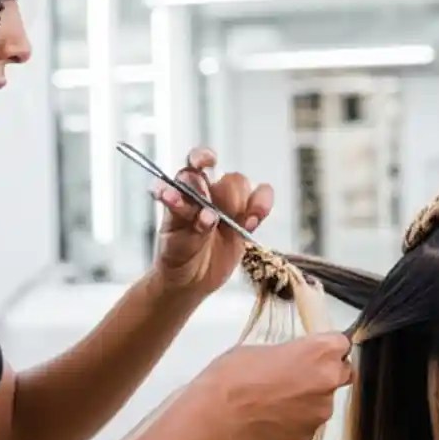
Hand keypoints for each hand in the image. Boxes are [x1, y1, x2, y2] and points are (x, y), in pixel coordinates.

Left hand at [150, 147, 273, 296]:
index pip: (192, 166)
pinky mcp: (244, 217)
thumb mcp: (176, 247)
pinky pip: (261, 197)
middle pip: (223, 179)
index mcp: (182, 193)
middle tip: (215, 218)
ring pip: (242, 185)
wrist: (189, 281)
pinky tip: (252, 222)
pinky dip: (262, 204)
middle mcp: (205, 193)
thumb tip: (209, 216)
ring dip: (243, 203)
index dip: (200, 158)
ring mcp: (226, 205)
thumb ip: (191, 230)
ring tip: (243, 224)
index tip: (207, 164)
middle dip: (224, 196)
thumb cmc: (176, 258)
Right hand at [191, 333, 352, 439]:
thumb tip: (297, 360)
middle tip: (298, 372)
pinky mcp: (306, 435)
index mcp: (320, 353)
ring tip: (274, 397)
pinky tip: (270, 414)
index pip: (342, 344)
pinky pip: (306, 423)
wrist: (215, 415)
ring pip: (322, 401)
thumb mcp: (264, 348)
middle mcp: (327, 382)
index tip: (319, 349)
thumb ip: (292, 353)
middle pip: (340, 373)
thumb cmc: (232, 378)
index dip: (328, 347)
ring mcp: (319, 412)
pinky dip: (294, 419)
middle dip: (324, 373)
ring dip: (306, 399)